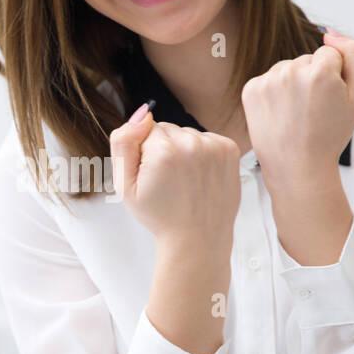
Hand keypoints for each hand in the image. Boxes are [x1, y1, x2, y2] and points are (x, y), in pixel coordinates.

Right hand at [110, 107, 240, 254]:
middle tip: (168, 181)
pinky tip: (200, 177)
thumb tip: (142, 113)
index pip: (146, 128)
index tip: (152, 176)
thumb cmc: (159, 215)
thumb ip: (123, 142)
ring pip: (188, 134)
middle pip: (169, 129)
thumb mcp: (125, 185)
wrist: (196, 240)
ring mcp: (214, 146)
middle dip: (165, 148)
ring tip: (185, 181)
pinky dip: (203, 154)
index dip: (144, 152)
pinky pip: (207, 139)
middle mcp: (192, 144)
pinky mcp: (230, 150)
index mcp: (163, 150)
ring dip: (185, 151)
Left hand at [241, 29, 353, 193]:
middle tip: (313, 112)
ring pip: (288, 68)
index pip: (331, 53)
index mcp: (321, 71)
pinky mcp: (251, 89)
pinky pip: (270, 79)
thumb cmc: (331, 134)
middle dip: (313, 79)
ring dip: (293, 85)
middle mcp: (291, 70)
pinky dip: (275, 93)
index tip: (329, 102)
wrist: (297, 167)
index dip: (334, 77)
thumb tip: (330, 32)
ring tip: (297, 114)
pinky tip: (281, 114)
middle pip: (307, 60)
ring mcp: (267, 80)